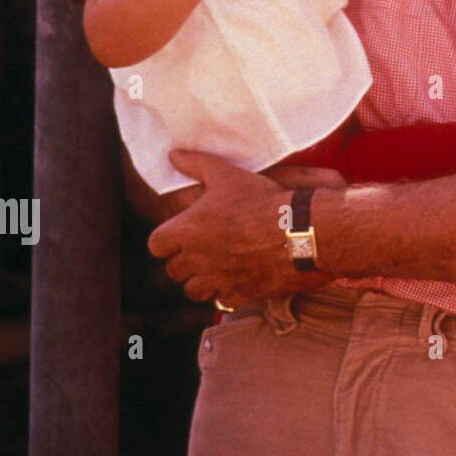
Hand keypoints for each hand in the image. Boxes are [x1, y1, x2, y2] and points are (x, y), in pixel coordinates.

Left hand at [147, 149, 334, 306]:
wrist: (299, 231)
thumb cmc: (261, 201)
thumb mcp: (227, 174)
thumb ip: (196, 164)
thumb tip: (173, 155)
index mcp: (187, 231)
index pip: (156, 245)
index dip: (166, 240)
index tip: (180, 234)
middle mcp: (197, 259)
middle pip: (173, 270)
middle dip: (184, 261)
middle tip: (202, 249)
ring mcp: (218, 279)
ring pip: (194, 291)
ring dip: (201, 281)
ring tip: (216, 268)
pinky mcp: (240, 293)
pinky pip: (223, 300)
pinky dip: (226, 292)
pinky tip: (238, 279)